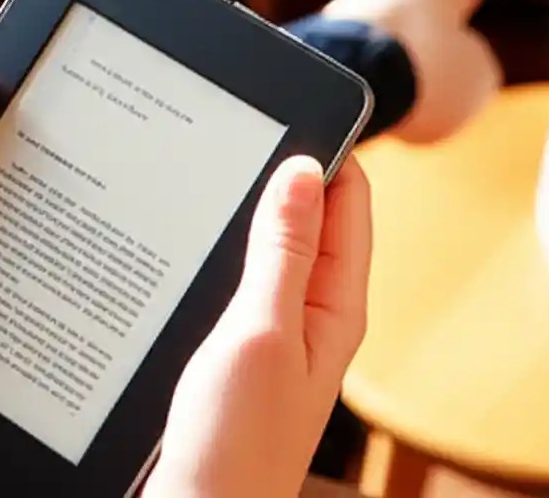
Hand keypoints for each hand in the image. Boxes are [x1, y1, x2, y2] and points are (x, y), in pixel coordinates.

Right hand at [145, 155, 371, 497]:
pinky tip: (197, 236)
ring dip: (256, 209)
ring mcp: (279, 333)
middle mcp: (316, 316)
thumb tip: (305, 170)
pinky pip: (246, 280)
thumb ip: (285, 252)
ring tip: (221, 164)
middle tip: (248, 123)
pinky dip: (230, 248)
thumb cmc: (234, 443)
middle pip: (316, 220)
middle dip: (289, 171)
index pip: (351, 203)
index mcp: (338, 308)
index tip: (295, 104)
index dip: (330, 149)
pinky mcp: (243, 350)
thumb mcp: (262, 331)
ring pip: (277, 247)